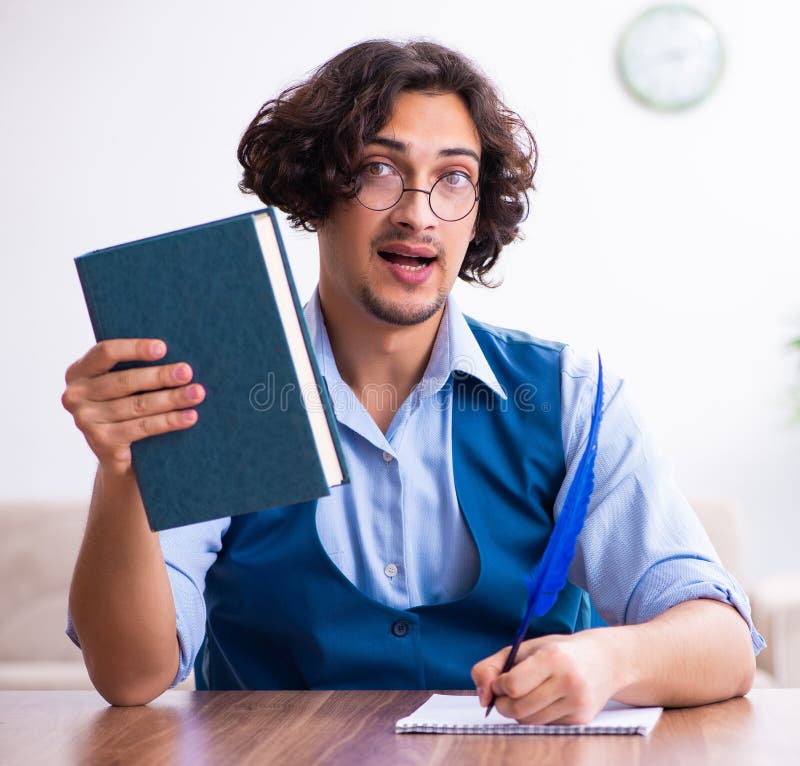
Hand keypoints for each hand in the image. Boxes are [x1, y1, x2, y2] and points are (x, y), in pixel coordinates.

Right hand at [61, 339, 204, 475]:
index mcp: (79, 371)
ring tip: (196, 394)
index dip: (134, 349)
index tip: (163, 348)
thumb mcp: (123, 384)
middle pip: (125, 381)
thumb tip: (176, 355)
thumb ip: (134, 367)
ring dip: (171, 399)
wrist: (119, 456)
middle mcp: (75, 395)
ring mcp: (85, 420)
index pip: (105, 352)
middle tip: (187, 372)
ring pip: (137, 405)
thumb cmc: (126, 406)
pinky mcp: (102, 442)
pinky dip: (169, 421)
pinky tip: (190, 417)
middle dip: (160, 376)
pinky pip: (142, 427)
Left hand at [471, 629, 620, 724]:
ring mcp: (577, 703)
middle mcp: (568, 681)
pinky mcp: (582, 719)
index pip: (512, 685)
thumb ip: (493, 666)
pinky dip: (537, 716)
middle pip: (518, 708)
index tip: (501, 680)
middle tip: (506, 692)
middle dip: (503, 703)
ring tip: (526, 695)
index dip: (499, 686)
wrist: (606, 660)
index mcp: (552, 657)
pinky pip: (545, 726)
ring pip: (530, 721)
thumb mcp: (525, 648)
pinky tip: (546, 700)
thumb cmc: (558, 651)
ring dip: (518, 712)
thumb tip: (482, 697)